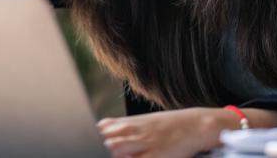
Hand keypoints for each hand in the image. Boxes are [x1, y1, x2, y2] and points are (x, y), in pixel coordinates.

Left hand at [96, 108, 234, 157]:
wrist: (195, 124)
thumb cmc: (166, 126)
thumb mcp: (141, 122)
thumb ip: (119, 126)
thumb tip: (98, 128)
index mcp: (126, 124)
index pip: (98, 131)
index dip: (90, 140)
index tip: (81, 146)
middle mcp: (131, 132)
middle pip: (104, 142)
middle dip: (96, 149)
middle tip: (88, 152)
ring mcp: (143, 144)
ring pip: (115, 150)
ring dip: (110, 153)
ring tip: (101, 154)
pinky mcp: (156, 156)